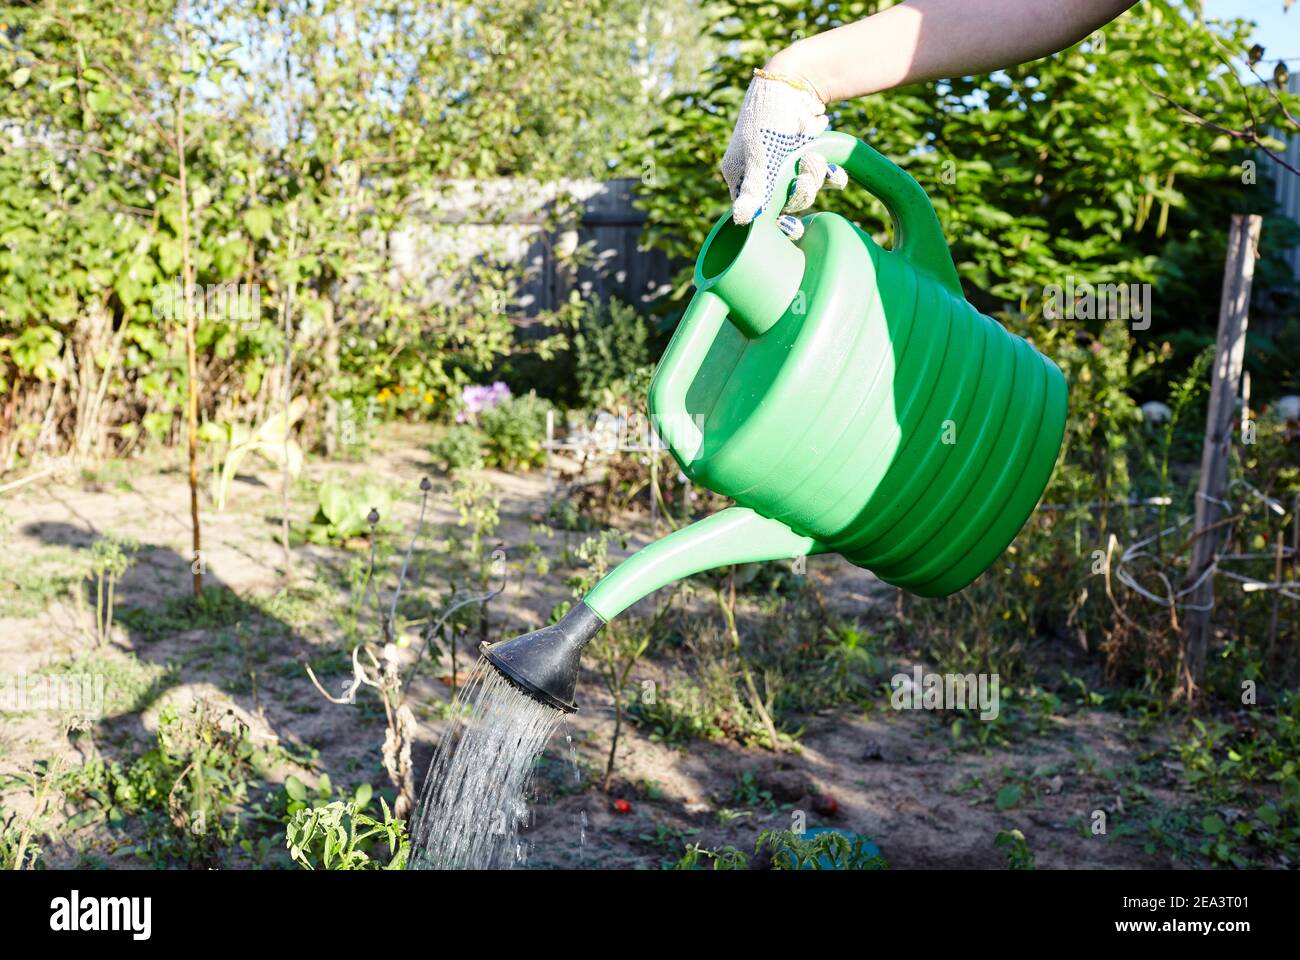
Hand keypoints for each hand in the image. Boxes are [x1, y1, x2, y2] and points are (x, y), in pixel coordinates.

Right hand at [720, 68, 847, 237]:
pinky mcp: (808, 155)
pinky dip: (832, 176)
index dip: (774, 221)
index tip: (791, 226)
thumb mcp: (759, 156)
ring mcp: (786, 164)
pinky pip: (823, 177)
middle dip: (799, 193)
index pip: (755, 210)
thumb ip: (752, 190)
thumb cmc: (768, 118)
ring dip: (814, 178)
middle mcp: (762, 173)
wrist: (795, 81)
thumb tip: (741, 221)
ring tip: (815, 160)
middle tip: (804, 181)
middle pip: (783, 202)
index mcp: (741, 174)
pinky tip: (836, 171)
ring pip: (805, 189)